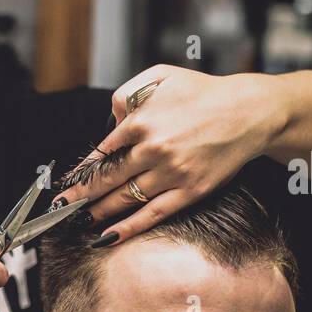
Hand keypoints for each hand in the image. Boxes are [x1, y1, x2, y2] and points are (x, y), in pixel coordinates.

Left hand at [52, 65, 282, 243]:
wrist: (250, 111)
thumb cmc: (204, 92)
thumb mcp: (161, 74)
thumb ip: (127, 94)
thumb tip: (111, 123)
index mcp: (142, 121)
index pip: (101, 153)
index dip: (81, 172)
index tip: (68, 184)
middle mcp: (153, 148)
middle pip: (107, 180)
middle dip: (80, 197)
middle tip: (61, 209)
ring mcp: (172, 172)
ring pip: (125, 199)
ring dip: (98, 213)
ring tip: (81, 221)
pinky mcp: (190, 190)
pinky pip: (152, 214)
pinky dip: (127, 228)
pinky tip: (108, 236)